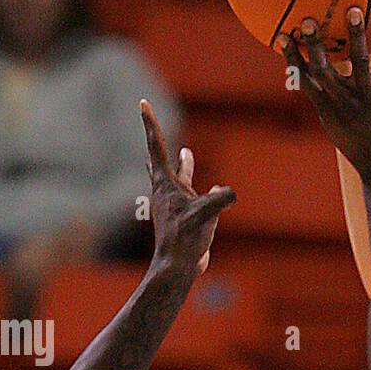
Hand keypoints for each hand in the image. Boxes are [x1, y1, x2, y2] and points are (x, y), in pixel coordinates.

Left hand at [141, 100, 234, 276]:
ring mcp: (175, 204)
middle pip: (160, 159)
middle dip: (158, 141)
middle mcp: (166, 190)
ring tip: (185, 152)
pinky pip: (193, 197)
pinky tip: (211, 188)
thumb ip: (218, 200)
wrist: (178, 266)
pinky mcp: (185, 218)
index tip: (142, 103)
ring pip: (178, 178)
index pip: (157, 146)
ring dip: (183, 165)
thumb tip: (228, 192)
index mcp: (165, 184)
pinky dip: (199, 189)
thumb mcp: (205, 216)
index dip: (150, 123)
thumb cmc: (186, 239)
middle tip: (149, 122)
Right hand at [281, 9, 370, 183]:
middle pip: (325, 71)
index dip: (293, 59)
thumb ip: (327, 102)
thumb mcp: (337, 128)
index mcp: (328, 110)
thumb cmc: (360, 146)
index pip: (305, 81)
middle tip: (308, 20)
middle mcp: (345, 104)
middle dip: (316, 45)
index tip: (283, 36)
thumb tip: (318, 77)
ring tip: (354, 10)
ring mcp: (368, 101)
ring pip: (359, 64)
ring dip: (356, 36)